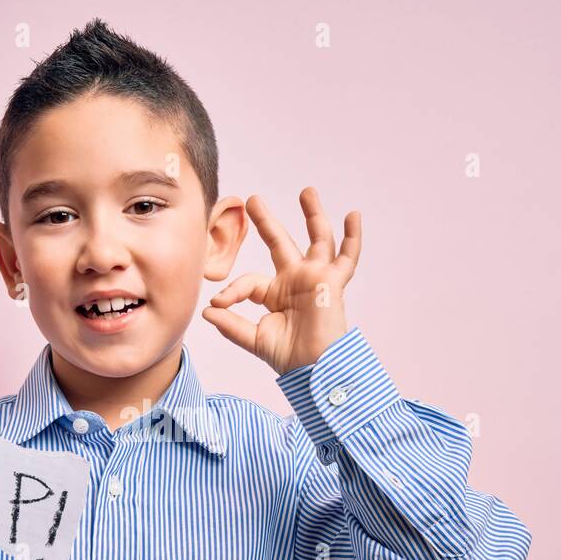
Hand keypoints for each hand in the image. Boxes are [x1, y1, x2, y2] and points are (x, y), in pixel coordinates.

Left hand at [201, 187, 361, 374]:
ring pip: (317, 239)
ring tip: (306, 191)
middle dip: (267, 222)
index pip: (250, 280)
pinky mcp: (332, 282)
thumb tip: (206, 310)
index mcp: (275, 294)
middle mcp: (295, 281)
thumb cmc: (288, 357)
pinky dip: (353, 237)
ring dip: (313, 215)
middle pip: (281, 243)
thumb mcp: (253, 337)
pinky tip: (353, 215)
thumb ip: (231, 323)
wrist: (313, 368)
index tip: (219, 303)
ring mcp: (316, 278)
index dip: (233, 290)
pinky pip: (347, 257)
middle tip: (253, 200)